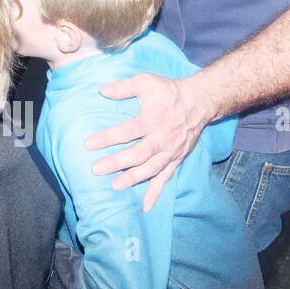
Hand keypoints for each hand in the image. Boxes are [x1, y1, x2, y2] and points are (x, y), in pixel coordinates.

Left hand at [86, 72, 213, 211]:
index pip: (128, 131)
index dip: (108, 138)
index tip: (89, 144)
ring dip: (133, 179)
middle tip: (97, 169)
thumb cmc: (169, 91)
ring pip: (151, 169)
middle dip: (117, 163)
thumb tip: (101, 91)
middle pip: (139, 154)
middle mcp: (163, 138)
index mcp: (154, 119)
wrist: (200, 102)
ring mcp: (171, 151)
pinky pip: (166, 178)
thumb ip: (124, 87)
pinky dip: (156, 193)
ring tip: (115, 186)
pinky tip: (146, 206)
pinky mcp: (177, 159)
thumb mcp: (146, 82)